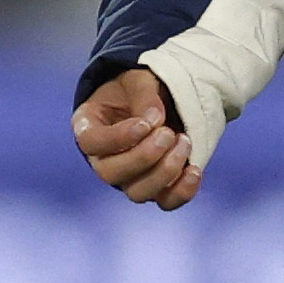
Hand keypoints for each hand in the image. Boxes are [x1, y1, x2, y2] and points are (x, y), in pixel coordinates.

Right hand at [74, 64, 201, 207]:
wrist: (157, 103)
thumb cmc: (138, 90)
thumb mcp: (137, 80)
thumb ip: (143, 95)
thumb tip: (156, 117)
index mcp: (88, 128)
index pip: (91, 143)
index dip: (118, 138)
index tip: (147, 123)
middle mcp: (103, 160)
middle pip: (110, 174)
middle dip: (144, 156)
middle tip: (168, 133)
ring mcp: (129, 178)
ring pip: (137, 193)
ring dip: (165, 171)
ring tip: (184, 142)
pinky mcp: (157, 187)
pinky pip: (166, 202)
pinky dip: (182, 191)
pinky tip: (195, 169)